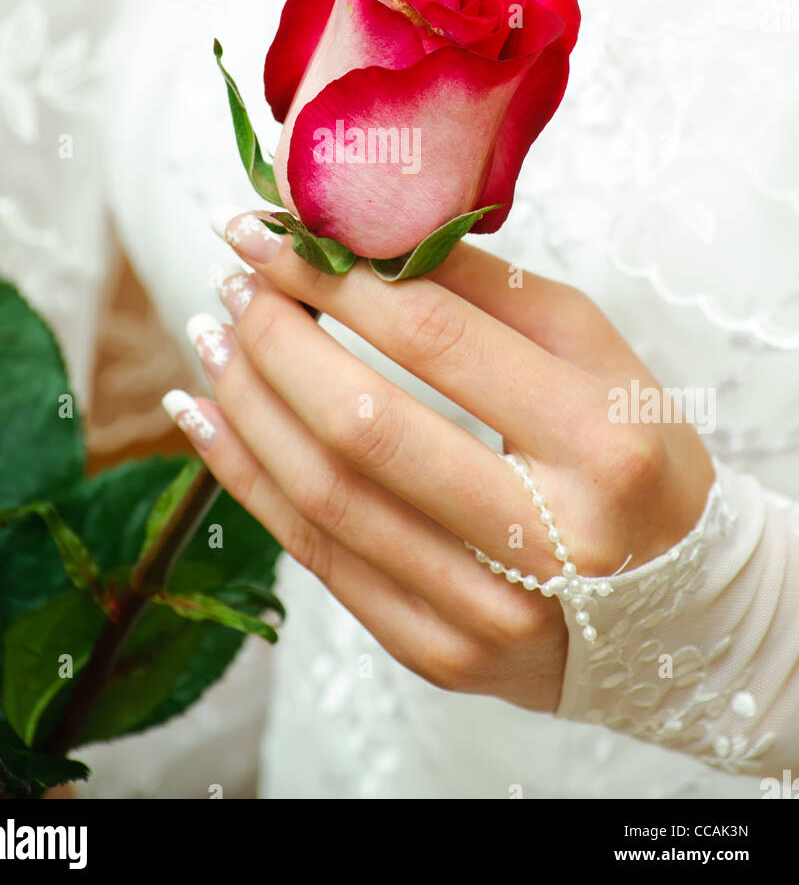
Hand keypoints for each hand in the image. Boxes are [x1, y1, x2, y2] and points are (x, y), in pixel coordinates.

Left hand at [165, 212, 714, 713]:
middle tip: (234, 278)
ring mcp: (487, 610)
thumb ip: (480, 288)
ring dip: (245, 404)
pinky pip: (318, 559)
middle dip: (276, 337)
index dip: (333, 278)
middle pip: (363, 426)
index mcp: (598, 440)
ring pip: (325, 498)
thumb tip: (356, 232)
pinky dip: (248, 480)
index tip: (265, 230)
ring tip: (210, 335)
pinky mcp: (440, 654)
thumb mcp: (591, 351)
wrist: (679, 607)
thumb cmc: (633, 450)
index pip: (434, 340)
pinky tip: (205, 420)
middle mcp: (546, 538)